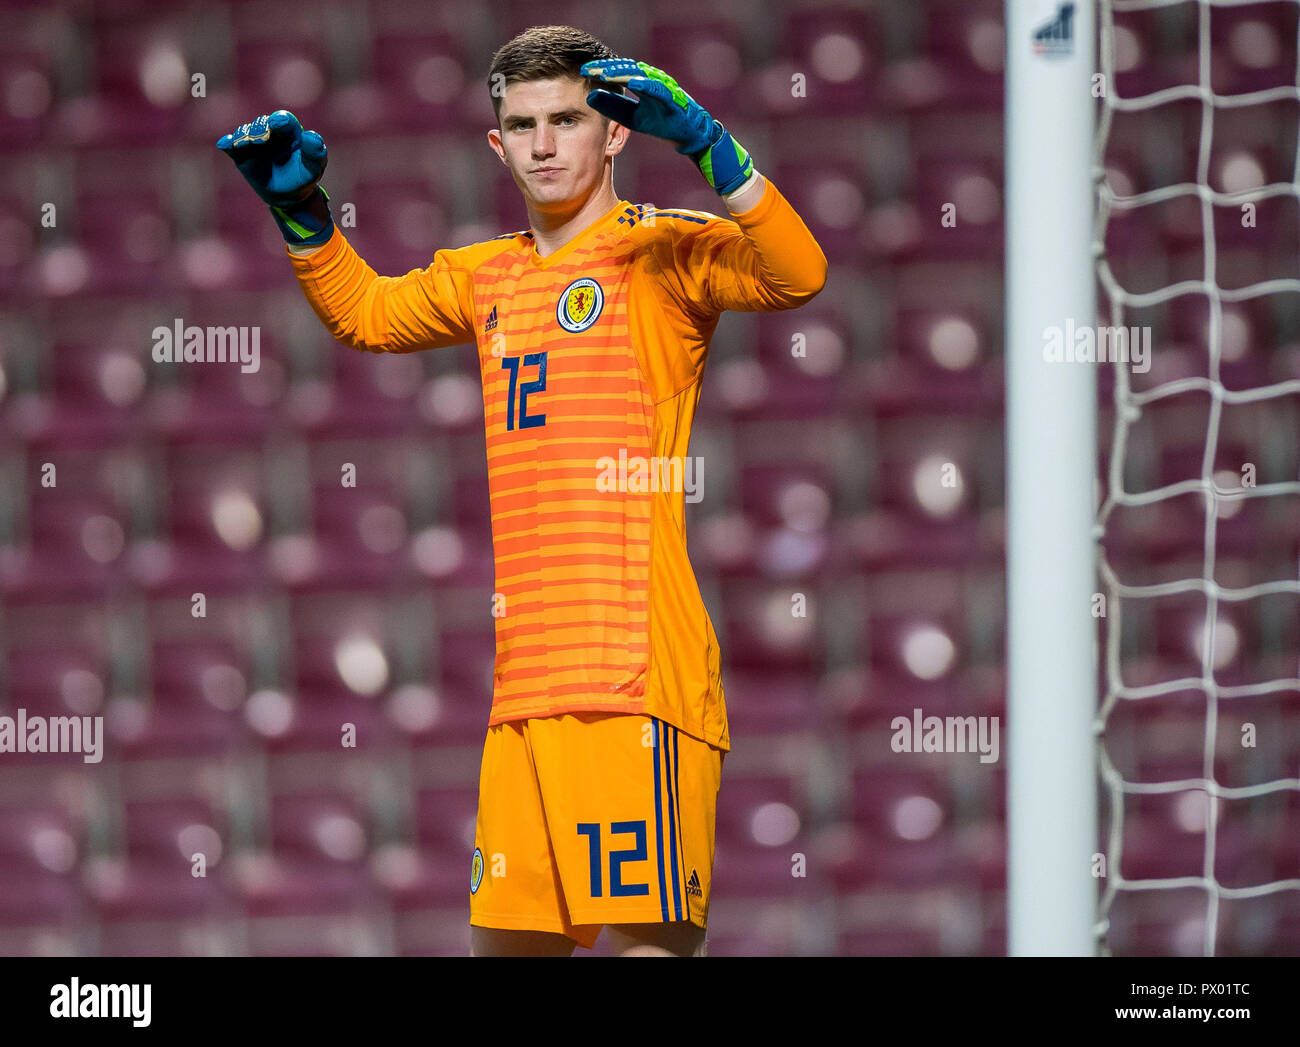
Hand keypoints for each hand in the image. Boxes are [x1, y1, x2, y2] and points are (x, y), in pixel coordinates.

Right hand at [216, 110, 333, 245]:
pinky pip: (232, 147)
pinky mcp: (242, 155)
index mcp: (290, 133)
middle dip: (260, 129)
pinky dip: (227, 144)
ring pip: (246, 133)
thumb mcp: (314, 168)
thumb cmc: (305, 178)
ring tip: (244, 143)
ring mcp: (255, 143)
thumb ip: (315, 152)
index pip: (284, 120)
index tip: (277, 123)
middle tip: (261, 139)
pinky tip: (225, 144)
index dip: (280, 120)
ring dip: (244, 136)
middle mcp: (271, 133)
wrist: (289, 196)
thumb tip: (311, 135)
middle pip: (262, 124)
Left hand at [581, 59, 755, 196]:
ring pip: (640, 74)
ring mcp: (664, 86)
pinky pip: (658, 89)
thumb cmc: (661, 123)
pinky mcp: (673, 98)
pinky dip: (645, 84)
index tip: (582, 71)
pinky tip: (631, 82)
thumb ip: (613, 107)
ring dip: (622, 72)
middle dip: (606, 68)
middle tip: (588, 68)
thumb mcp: (631, 117)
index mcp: (641, 81)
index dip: (600, 70)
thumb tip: (590, 96)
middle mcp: (652, 79)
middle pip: (626, 68)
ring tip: (604, 72)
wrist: (688, 135)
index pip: (617, 72)